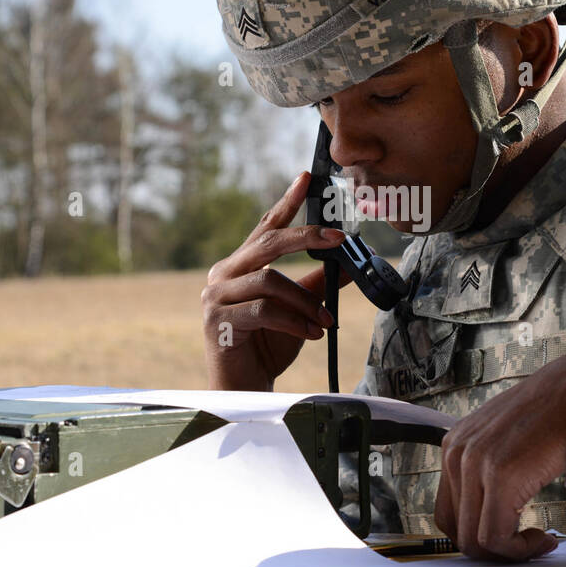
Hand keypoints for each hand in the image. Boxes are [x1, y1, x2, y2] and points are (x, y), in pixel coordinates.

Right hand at [202, 171, 351, 390]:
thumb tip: (350, 263)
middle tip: (339, 240)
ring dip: (306, 301)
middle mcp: (222, 275)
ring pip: (270, 280)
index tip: (307, 178)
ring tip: (327, 321)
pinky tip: (312, 335)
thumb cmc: (268, 347)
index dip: (286, 202)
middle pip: (268, 243)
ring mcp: (215, 297)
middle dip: (306, 237)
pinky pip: (264, 311)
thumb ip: (315, 285)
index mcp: (239, 266)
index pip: (265, 227)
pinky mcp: (218, 321)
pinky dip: (295, 321)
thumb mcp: (298, 310)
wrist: (244, 389)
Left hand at [434, 355, 565, 559]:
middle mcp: (455, 456)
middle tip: (523, 548)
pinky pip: (497, 537)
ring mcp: (475, 467)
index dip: (475, 535)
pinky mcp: (500, 478)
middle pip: (456, 531)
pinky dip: (520, 550)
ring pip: (475, 540)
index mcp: (453, 448)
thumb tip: (489, 513)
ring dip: (508, 553)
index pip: (447, 513)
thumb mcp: (499, 440)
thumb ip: (485, 470)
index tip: (507, 538)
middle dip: (491, 551)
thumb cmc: (544, 416)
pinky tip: (545, 538)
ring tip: (537, 542)